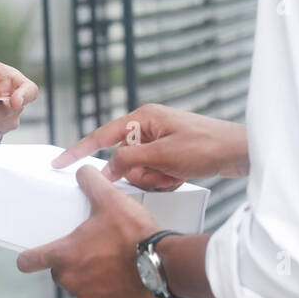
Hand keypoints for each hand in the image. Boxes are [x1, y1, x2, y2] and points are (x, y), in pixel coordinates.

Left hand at [16, 165, 161, 297]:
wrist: (162, 265)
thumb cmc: (135, 237)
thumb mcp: (111, 199)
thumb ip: (91, 182)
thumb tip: (83, 172)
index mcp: (66, 255)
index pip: (29, 261)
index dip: (28, 256)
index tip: (30, 255)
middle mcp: (72, 279)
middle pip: (59, 269)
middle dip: (72, 258)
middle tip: (91, 245)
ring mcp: (88, 296)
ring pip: (80, 282)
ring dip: (90, 273)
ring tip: (111, 257)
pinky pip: (98, 296)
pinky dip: (106, 286)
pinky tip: (121, 272)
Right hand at [51, 103, 248, 190]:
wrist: (239, 152)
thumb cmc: (206, 146)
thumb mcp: (163, 156)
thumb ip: (130, 161)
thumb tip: (108, 169)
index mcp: (143, 118)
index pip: (102, 136)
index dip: (79, 151)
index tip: (58, 163)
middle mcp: (148, 126)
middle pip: (124, 160)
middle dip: (143, 173)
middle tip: (166, 172)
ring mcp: (160, 140)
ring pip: (139, 170)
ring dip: (157, 178)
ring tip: (178, 173)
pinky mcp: (170, 153)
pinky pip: (155, 173)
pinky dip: (167, 179)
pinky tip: (183, 175)